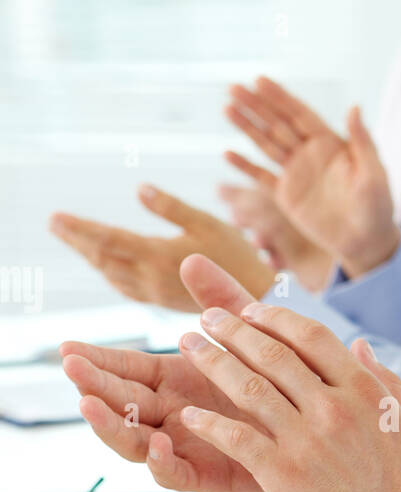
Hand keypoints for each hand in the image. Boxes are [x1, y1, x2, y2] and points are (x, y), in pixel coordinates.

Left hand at [50, 185, 275, 310]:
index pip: (109, 239)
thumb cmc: (237, 257)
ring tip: (75, 240)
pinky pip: (124, 286)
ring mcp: (154, 292)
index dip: (81, 228)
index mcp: (158, 255)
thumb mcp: (207, 223)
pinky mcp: (161, 300)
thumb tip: (140, 189)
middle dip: (78, 240)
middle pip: (103, 257)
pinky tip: (105, 265)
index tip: (57, 218)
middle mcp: (150, 277)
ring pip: (111, 273)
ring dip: (90, 255)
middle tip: (56, 224)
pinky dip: (108, 272)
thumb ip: (172, 208)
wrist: (254, 301)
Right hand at [59, 259, 265, 491]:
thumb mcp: (252, 335)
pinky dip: (163, 463)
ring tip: (90, 405)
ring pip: (135, 441)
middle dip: (94, 384)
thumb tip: (190, 259)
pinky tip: (158, 444)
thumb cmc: (281, 381)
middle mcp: (172, 412)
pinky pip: (177, 474)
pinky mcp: (209, 475)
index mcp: (174, 379)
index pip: (125, 367)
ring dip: (110, 425)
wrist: (321, 432)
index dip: (98, 359)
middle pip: (121, 402)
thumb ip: (223, 300)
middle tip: (71, 368)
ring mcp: (187, 444)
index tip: (68, 348)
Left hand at [174, 285, 400, 491]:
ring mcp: (307, 440)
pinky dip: (210, 424)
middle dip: (233, 330)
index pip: (312, 337)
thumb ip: (388, 383)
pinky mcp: (284, 474)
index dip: (276, 318)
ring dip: (212, 362)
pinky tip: (191, 416)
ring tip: (188, 346)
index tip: (252, 310)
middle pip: (273, 354)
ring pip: (248, 387)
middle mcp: (333, 407)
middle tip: (209, 317)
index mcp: (364, 391)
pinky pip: (237, 438)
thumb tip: (361, 347)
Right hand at [225, 77, 400, 277]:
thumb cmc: (378, 206)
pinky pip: (262, 177)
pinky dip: (245, 167)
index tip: (259, 80)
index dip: (280, 97)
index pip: (300, 113)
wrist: (367, 242)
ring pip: (266, 144)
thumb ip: (362, 141)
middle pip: (277, 123)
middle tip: (233, 88)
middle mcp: (309, 153)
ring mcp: (296, 174)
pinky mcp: (287, 196)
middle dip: (256, 105)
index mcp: (330, 142)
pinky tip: (227, 153)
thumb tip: (354, 106)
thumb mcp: (374, 172)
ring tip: (227, 108)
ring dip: (246, 127)